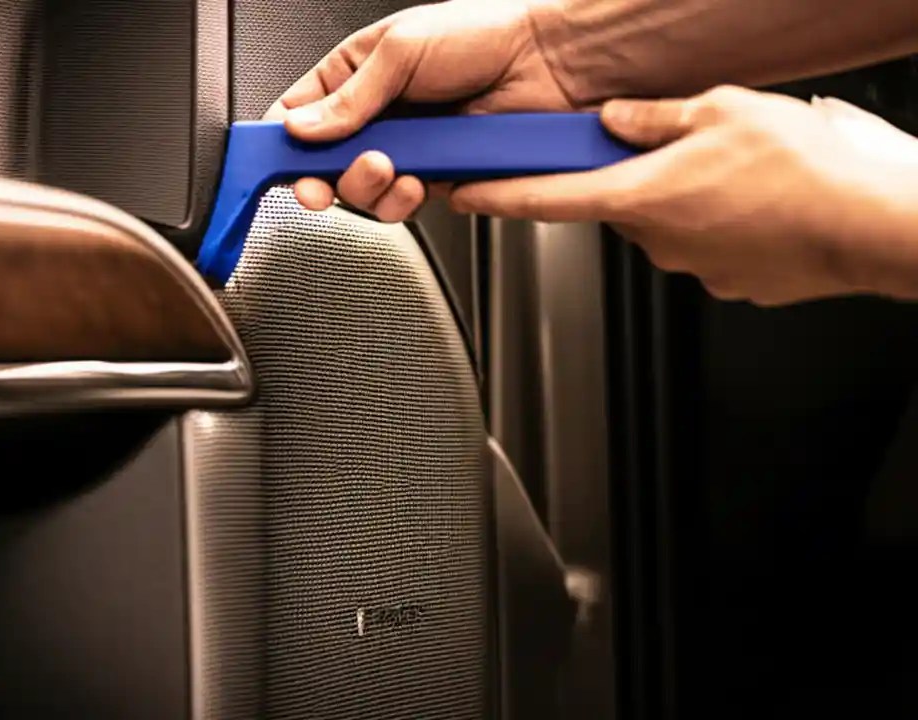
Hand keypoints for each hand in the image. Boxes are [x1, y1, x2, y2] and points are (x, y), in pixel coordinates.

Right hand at [264, 0, 572, 221]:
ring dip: (367, 189)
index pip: (298, 114)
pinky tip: (417, 182)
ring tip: (387, 168)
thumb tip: (300, 129)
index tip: (273, 165)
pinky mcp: (436, 176)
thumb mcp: (400, 51)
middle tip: (325, 180)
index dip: (280, 144)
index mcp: (355, 73)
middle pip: (323, 164)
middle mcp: (377, 114)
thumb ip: (348, 98)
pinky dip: (403, 201)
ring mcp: (406, 148)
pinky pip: (403, 204)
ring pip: (361, 190)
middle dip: (324, 176)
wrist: (550, 62)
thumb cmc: (483, 33)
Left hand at [449, 85, 917, 305]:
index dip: (497, 197)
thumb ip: (655, 117)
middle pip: (619, 204)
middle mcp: (656, 241)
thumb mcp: (721, 109)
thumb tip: (618, 118)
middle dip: (638, 177)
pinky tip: (758, 201)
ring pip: (668, 224)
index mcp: (638, 195)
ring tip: (740, 172)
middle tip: (683, 149)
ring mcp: (691, 267)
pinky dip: (721, 223)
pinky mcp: (728, 282)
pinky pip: (708, 245)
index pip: (544, 199)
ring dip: (686, 198)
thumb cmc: (805, 169)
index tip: (466, 196)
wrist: (872, 223)